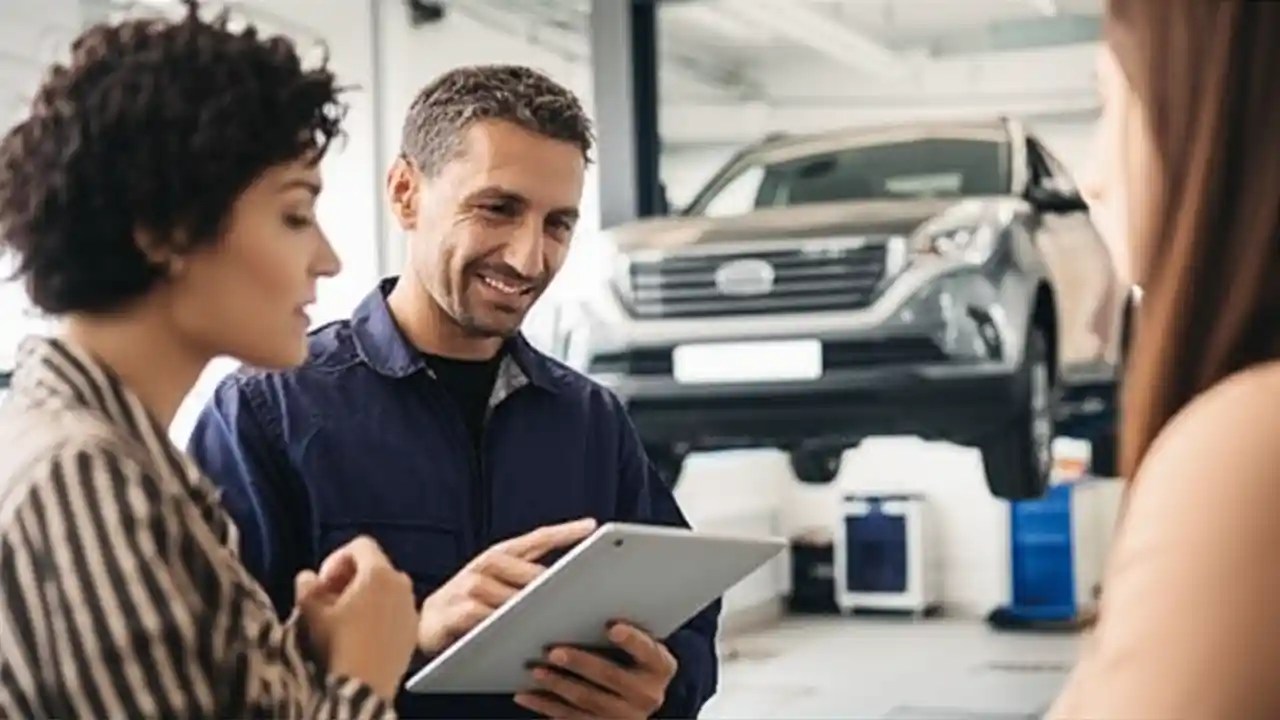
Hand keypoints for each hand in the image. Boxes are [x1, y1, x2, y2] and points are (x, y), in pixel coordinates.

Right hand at [295, 536, 418, 700]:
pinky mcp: (415, 629)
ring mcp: (412, 606)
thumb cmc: (338, 645)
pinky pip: (396, 609)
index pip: (361, 544)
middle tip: (328, 598)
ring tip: (344, 618)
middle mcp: (402, 583)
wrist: (364, 686)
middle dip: (349, 577)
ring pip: (387, 589)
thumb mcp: (313, 614)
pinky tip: (362, 633)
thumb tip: (307, 577)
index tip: (322, 582)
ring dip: (365, 595)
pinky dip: (380, 612)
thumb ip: (307, 587)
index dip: (336, 558)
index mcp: (379, 572)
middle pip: (375, 566)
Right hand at [418, 518, 597, 654]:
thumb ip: (526, 577)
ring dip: (534, 610)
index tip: (591, 526)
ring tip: (557, 618)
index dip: (565, 531)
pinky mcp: (458, 612)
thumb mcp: (497, 584)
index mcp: (498, 555)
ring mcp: (469, 587)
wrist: (424, 625)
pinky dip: (507, 626)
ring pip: (515, 598)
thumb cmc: (469, 604)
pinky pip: (492, 618)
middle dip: (555, 585)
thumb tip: (566, 580)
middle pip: (532, 573)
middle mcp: (484, 566)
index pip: (537, 539)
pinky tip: (520, 634)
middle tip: (582, 591)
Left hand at [515, 622, 677, 718]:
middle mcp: (648, 695)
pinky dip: (545, 705)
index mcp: (661, 666)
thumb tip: (584, 596)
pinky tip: (526, 694)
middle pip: (611, 676)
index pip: (648, 651)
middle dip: (580, 663)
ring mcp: (625, 716)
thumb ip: (624, 627)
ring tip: (536, 670)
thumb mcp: (638, 645)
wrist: (634, 696)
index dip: (632, 640)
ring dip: (558, 684)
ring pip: (587, 700)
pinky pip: (570, 718)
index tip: (613, 627)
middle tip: (554, 651)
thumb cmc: (630, 656)